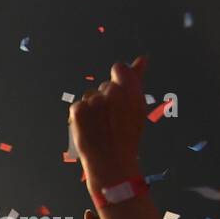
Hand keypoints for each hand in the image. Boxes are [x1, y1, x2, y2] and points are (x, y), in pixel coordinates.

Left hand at [69, 57, 146, 191]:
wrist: (111, 160)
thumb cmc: (128, 134)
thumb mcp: (138, 106)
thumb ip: (137, 79)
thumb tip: (142, 58)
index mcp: (129, 88)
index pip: (118, 68)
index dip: (117, 80)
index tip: (118, 95)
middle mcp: (111, 91)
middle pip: (104, 86)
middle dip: (106, 99)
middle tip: (112, 120)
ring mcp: (93, 101)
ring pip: (90, 96)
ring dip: (93, 107)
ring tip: (100, 126)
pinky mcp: (77, 110)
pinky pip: (78, 106)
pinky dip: (81, 116)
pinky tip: (90, 128)